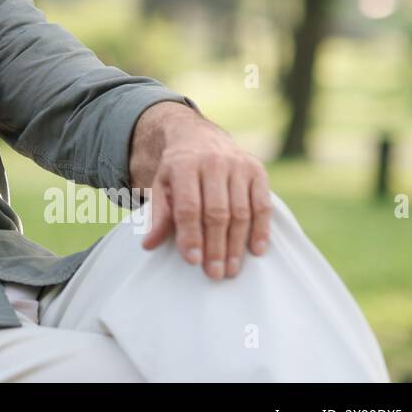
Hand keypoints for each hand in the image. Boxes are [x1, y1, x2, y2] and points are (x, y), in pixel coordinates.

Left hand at [138, 111, 272, 279]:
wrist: (200, 137)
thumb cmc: (178, 170)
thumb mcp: (162, 186)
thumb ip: (158, 215)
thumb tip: (148, 245)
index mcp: (184, 165)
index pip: (188, 207)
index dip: (190, 235)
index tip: (192, 261)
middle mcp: (213, 162)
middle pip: (216, 213)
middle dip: (215, 247)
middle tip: (214, 274)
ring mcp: (238, 165)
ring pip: (240, 212)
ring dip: (237, 244)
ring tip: (231, 269)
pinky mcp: (257, 170)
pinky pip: (263, 205)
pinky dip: (261, 229)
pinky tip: (256, 251)